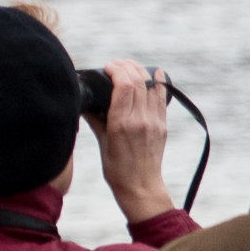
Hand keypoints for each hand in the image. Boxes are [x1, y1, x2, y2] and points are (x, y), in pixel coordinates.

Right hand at [87, 59, 176, 224]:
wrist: (141, 186)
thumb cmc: (117, 169)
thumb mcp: (102, 142)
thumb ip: (96, 119)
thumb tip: (87, 102)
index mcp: (122, 123)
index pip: (124, 85)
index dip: (117, 69)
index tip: (108, 66)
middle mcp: (141, 120)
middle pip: (138, 82)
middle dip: (127, 66)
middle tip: (116, 63)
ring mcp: (154, 122)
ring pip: (151, 87)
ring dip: (141, 71)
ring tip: (130, 66)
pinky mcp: (162, 126)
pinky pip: (162, 99)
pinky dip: (159, 83)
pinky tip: (156, 73)